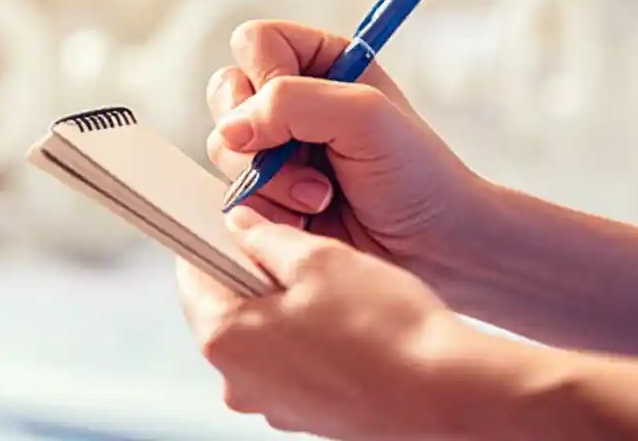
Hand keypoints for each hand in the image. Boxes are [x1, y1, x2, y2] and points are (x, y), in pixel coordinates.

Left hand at [177, 212, 508, 439]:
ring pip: (267, 334)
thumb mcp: (320, 259)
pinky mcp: (309, 415)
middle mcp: (239, 383)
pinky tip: (355, 322)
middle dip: (259, 274)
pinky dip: (315, 338)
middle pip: (229, 307)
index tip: (236, 221)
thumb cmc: (385, 331)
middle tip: (304, 250)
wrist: (446, 393)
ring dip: (291, 306)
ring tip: (341, 289)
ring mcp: (275, 405)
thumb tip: (244, 226)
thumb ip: (268, 238)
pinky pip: (296, 362)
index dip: (214, 239)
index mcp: (226, 340)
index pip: (192, 274)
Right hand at [205, 20, 485, 276]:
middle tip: (310, 162)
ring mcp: (276, 150)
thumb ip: (292, 103)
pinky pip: (233, 195)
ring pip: (223, 149)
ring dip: (271, 181)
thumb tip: (230, 128)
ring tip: (321, 198)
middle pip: (225, 93)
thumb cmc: (418, 175)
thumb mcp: (364, 117)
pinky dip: (267, 211)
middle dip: (261, 136)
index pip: (255, 42)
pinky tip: (307, 221)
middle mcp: (293, 102)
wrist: (436, 248)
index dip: (266, 76)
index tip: (301, 112)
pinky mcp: (268, 197)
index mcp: (321, 62)